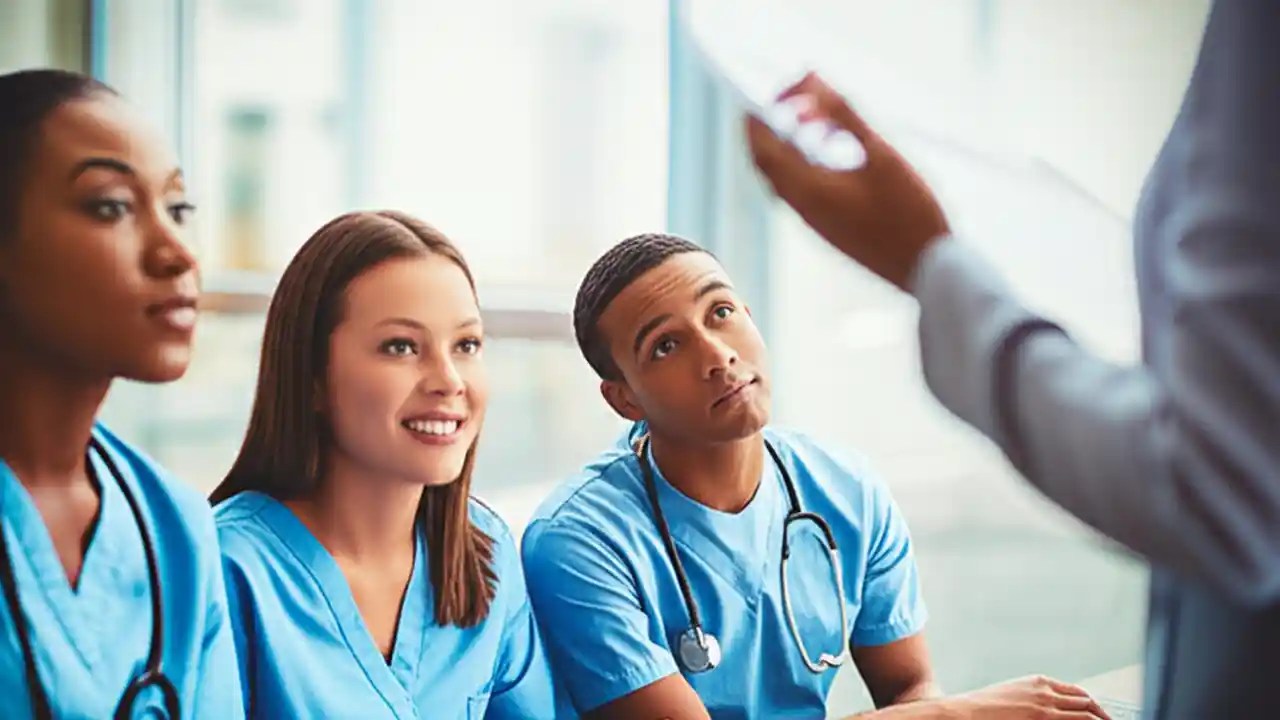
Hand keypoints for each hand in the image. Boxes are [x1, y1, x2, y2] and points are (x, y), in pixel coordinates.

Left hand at [746, 73, 949, 290]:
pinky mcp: (825, 228)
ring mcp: (811, 221)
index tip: (775, 90)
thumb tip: (814, 83)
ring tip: (815, 121)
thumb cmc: (908, 212)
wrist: (926, 268)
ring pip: (782, 176)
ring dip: (789, 145)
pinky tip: (832, 152)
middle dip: (772, 127)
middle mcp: (801, 208)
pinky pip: (798, 190)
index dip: (761, 113)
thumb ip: (843, 116)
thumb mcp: (879, 153)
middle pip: (767, 161)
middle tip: (795, 100)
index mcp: (807, 189)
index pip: (763, 146)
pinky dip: (803, 164)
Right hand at [947, 675, 1112, 718]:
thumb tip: (1050, 709)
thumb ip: (1034, 698)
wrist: (965, 712)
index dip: (1092, 704)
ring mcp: (1045, 707)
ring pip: (1086, 713)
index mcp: (1038, 682)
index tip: (1100, 713)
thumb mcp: (1013, 695)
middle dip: (1102, 714)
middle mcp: (1045, 691)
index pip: (1077, 691)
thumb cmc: (984, 707)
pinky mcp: (1042, 719)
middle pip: (1086, 701)